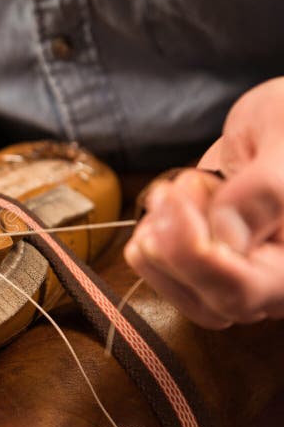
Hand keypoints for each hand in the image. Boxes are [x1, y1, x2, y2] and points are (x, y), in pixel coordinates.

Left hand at [125, 77, 283, 327]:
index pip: (241, 291)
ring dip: (161, 242)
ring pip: (185, 294)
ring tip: (177, 189)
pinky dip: (155, 238)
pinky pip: (169, 275)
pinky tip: (169, 201)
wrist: (278, 122)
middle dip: (174, 246)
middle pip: (211, 304)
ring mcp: (244, 276)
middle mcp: (278, 281)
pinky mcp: (211, 265)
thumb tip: (229, 237)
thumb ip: (266, 189)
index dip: (193, 253)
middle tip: (172, 189)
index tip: (171, 198)